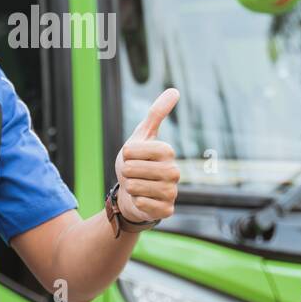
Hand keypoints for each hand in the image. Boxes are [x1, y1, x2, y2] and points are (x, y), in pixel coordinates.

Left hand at [114, 88, 180, 223]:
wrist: (132, 194)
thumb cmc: (136, 163)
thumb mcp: (141, 136)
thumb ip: (156, 114)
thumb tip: (175, 91)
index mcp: (168, 152)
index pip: (133, 150)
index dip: (126, 154)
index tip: (131, 156)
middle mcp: (175, 172)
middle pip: (132, 169)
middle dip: (126, 172)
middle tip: (133, 174)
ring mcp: (172, 192)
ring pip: (135, 187)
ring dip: (130, 187)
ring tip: (137, 186)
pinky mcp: (167, 210)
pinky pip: (142, 204)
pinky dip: (136, 202)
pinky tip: (142, 200)